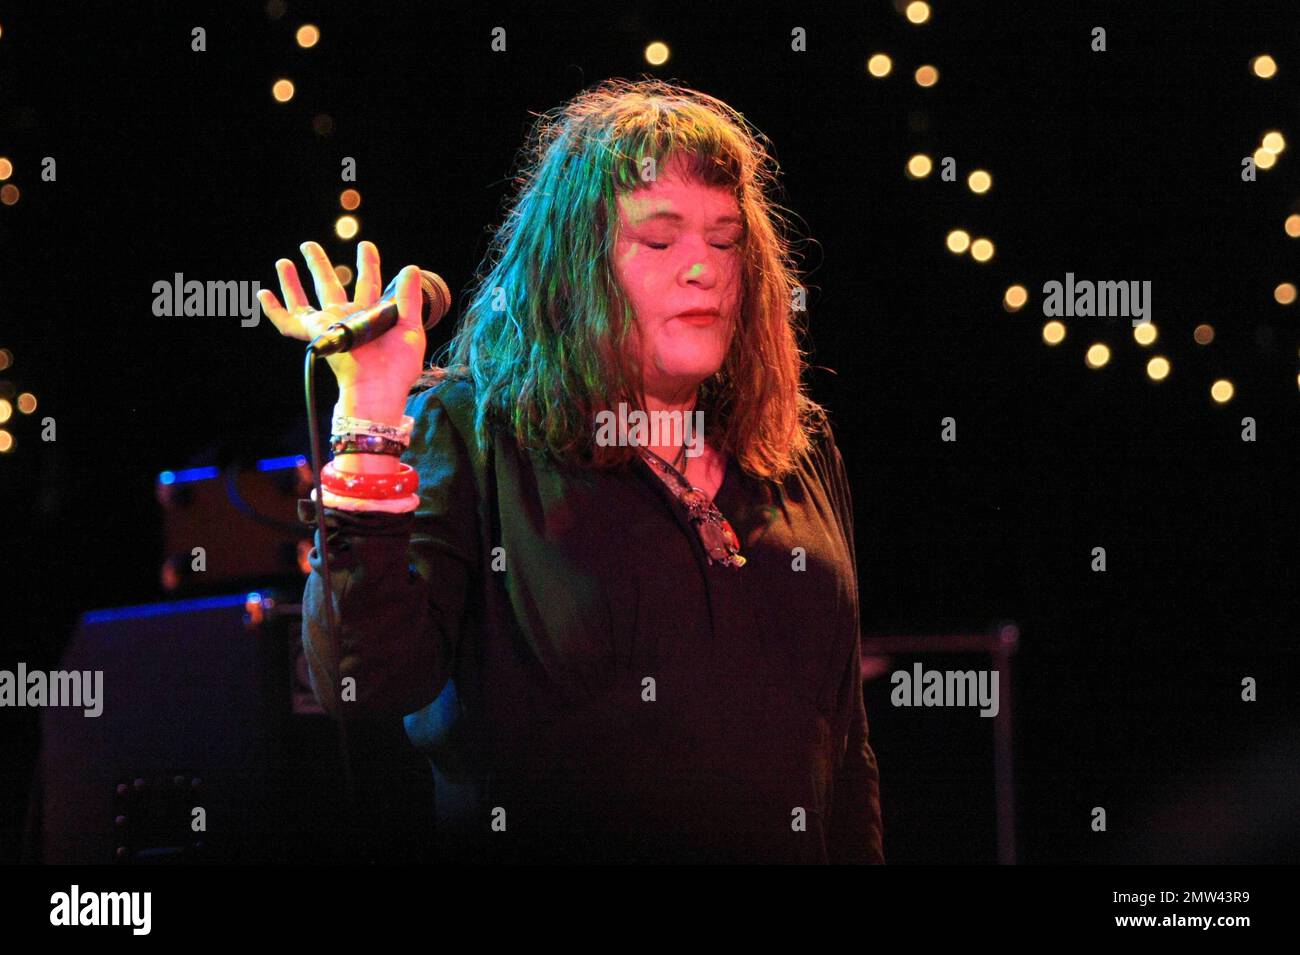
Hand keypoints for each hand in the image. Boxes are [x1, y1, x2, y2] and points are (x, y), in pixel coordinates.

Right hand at [259, 240, 425, 421]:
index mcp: (369, 317)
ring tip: (283, 261)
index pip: (367, 285)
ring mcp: (329, 326)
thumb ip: (409, 298)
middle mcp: (346, 319)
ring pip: (304, 302)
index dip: (367, 265)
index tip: (365, 246)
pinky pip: (289, 324)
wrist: (380, 386)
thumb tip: (411, 268)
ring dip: (292, 282)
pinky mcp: (315, 334)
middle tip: (308, 245)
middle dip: (318, 265)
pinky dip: (274, 311)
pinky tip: (264, 294)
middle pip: (328, 287)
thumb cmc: (398, 366)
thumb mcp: (409, 328)